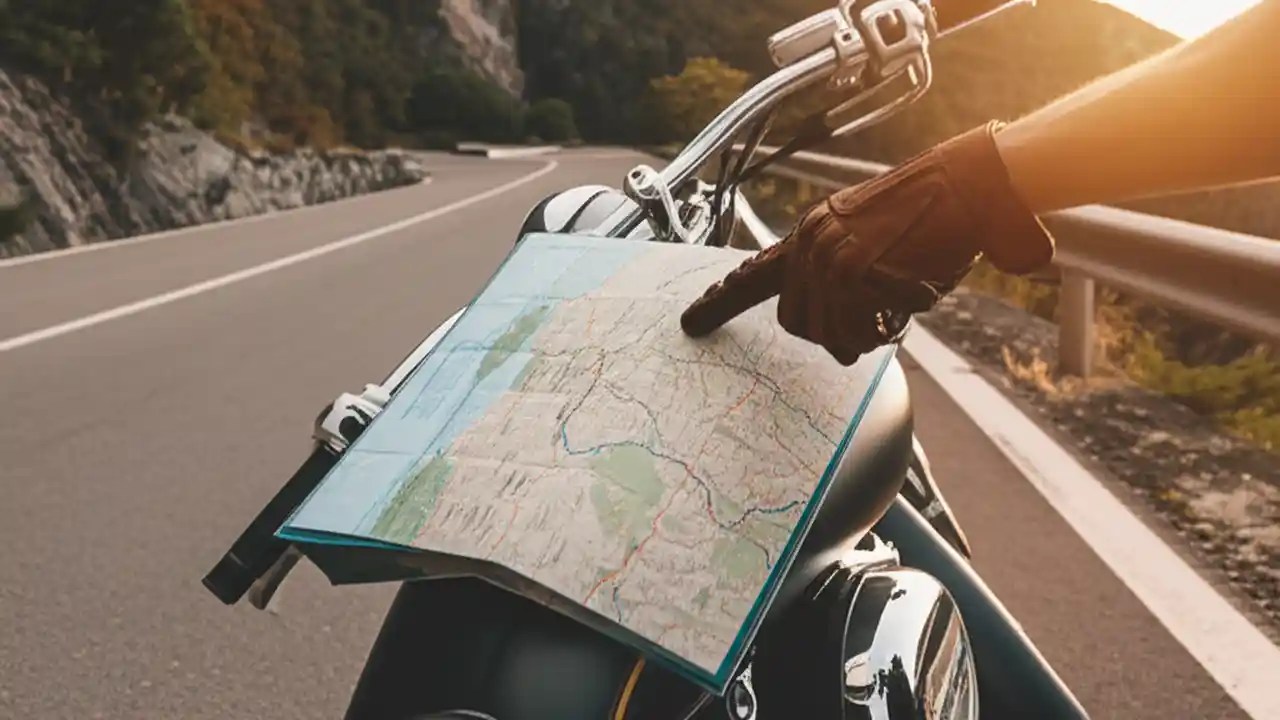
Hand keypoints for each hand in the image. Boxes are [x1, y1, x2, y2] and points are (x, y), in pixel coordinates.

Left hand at [680, 122, 1055, 365]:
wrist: (966, 185)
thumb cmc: (931, 223)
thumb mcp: (872, 245)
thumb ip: (843, 279)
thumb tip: (837, 333)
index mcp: (808, 236)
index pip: (753, 273)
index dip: (721, 302)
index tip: (689, 322)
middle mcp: (809, 243)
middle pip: (797, 324)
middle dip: (835, 336)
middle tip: (876, 325)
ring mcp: (828, 254)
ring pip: (828, 334)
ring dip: (868, 335)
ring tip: (900, 304)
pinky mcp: (853, 268)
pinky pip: (857, 329)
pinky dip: (890, 324)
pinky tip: (915, 295)